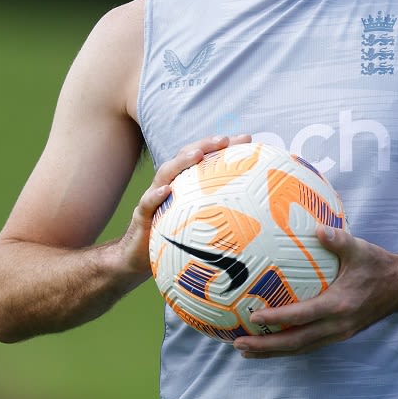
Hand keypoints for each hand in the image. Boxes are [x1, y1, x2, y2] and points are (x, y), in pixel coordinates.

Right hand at [114, 134, 250, 279]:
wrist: (138, 259)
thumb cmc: (173, 240)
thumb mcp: (199, 226)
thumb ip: (221, 217)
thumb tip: (259, 218)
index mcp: (185, 185)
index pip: (205, 159)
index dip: (224, 147)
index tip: (247, 140)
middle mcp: (170, 185)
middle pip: (186, 157)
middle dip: (205, 144)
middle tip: (225, 139)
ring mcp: (154, 198)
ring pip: (166, 173)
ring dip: (182, 162)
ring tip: (198, 155)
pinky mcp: (142, 216)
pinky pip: (147, 203)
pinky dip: (155, 195)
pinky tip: (166, 191)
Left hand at [232, 225, 397, 357]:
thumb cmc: (380, 266)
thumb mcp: (361, 250)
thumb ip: (338, 240)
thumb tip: (317, 228)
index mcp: (340, 305)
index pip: (302, 316)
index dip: (277, 319)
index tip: (253, 318)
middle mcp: (338, 326)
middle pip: (296, 342)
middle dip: (266, 347)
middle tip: (239, 345)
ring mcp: (339, 334)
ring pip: (302, 348)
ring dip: (274, 352)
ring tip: (247, 351)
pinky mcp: (340, 334)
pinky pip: (310, 345)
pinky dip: (288, 347)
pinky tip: (272, 344)